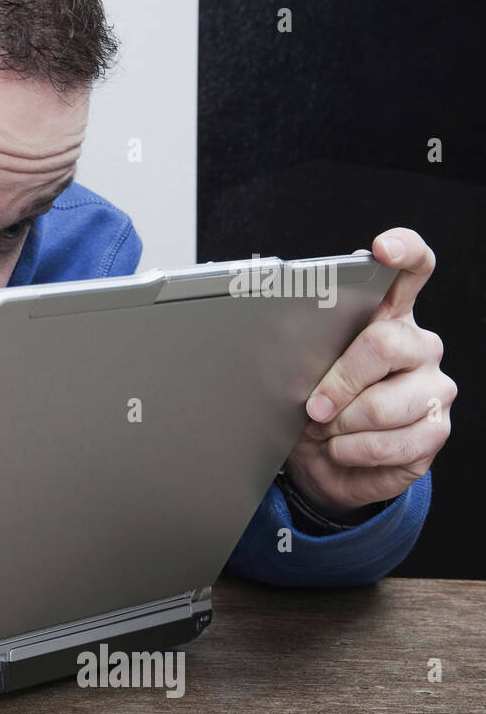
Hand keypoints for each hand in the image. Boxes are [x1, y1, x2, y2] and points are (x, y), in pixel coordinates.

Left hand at [284, 228, 455, 518]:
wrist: (329, 464)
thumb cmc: (316, 409)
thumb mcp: (299, 376)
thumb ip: (300, 350)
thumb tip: (277, 345)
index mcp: (388, 317)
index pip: (412, 270)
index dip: (404, 252)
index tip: (381, 249)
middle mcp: (418, 346)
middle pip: (385, 343)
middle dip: (338, 382)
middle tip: (312, 407)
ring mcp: (434, 387)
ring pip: (384, 405)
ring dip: (340, 426)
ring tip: (326, 431)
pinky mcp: (436, 430)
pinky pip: (390, 443)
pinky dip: (352, 451)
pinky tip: (342, 448)